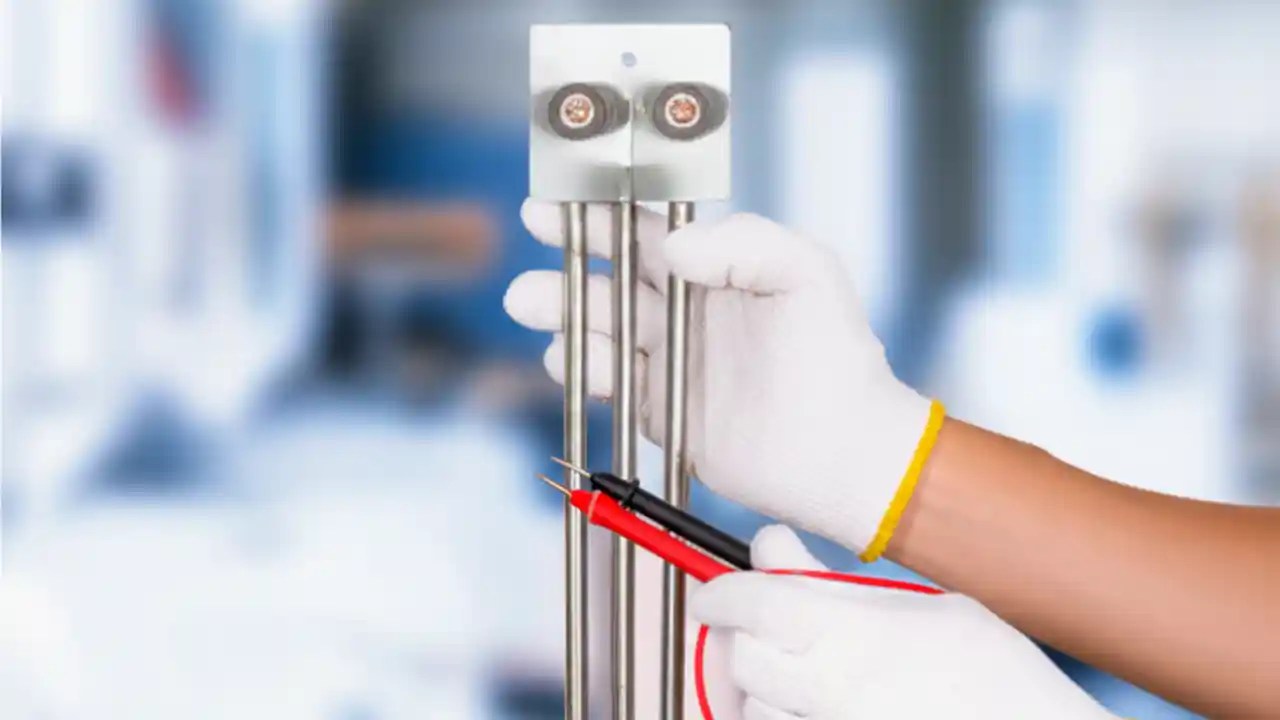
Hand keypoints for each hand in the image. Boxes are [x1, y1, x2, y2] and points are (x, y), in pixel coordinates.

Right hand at [504, 200, 937, 554]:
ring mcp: (670, 361)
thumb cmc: (836, 354)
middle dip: (566, 270)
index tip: (550, 206)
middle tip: (528, 267)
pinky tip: (569, 359)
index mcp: (717, 267)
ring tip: (532, 307)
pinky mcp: (662, 410)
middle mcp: (685, 310)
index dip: (596, 218)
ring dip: (563, 317)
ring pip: (602, 330)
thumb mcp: (807, 272)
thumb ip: (745, 242)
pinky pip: (612, 383)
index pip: (644, 233)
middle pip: (610, 280)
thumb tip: (672, 247)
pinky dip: (586, 369)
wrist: (843, 450)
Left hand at [693, 526, 1116, 719]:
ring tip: (801, 676)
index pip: (751, 602)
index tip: (715, 590)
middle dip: (743, 638)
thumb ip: (835, 580)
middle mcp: (833, 689)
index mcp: (852, 634)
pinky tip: (811, 706)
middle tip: (763, 627)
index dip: (721, 591)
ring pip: (755, 709)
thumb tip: (771, 545)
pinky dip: (784, 718)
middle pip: (743, 659)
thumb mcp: (925, 605)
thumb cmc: (996, 677)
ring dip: (762, 689)